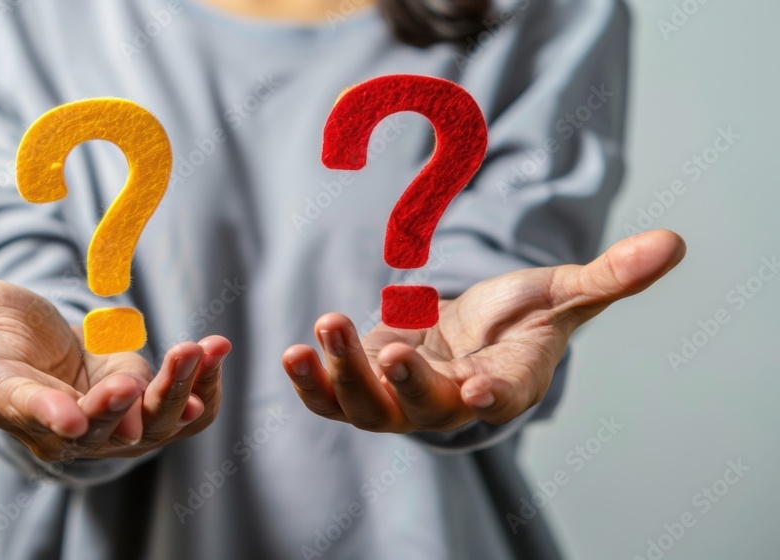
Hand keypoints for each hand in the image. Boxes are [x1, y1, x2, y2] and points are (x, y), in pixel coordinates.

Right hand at [0, 261, 230, 460]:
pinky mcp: (146, 410)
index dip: (52, 413)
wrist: (41, 348)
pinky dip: (203, 390)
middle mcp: (65, 425)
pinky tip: (217, 353)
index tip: (73, 416)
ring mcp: (112, 424)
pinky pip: (182, 413)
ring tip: (202, 349)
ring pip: (151, 425)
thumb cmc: (0, 327)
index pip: (32, 412)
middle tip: (145, 374)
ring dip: (178, 391)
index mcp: (14, 399)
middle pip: (101, 431)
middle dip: (126, 406)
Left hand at [282, 230, 685, 432]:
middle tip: (386, 349)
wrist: (474, 335)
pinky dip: (312, 384)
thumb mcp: (564, 291)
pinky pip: (335, 399)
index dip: (494, 393)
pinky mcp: (367, 386)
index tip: (480, 385)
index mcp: (507, 382)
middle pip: (426, 408)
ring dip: (345, 374)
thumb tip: (672, 242)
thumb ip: (609, 275)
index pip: (503, 397)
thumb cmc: (521, 317)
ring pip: (371, 408)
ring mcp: (404, 400)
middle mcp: (453, 402)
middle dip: (403, 383)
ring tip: (323, 328)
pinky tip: (289, 354)